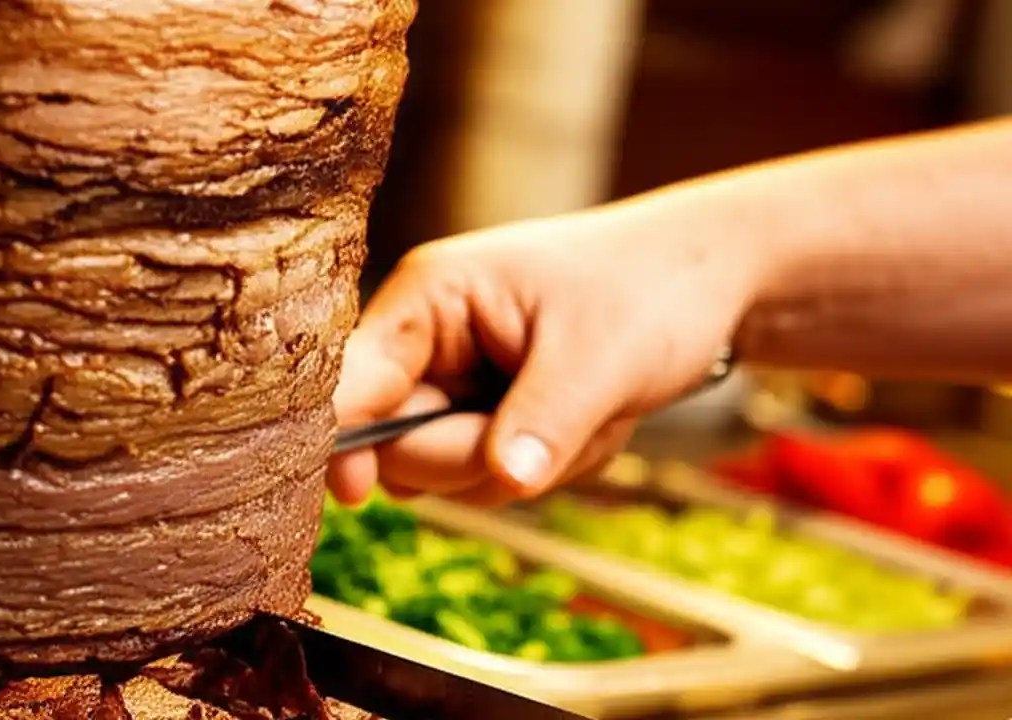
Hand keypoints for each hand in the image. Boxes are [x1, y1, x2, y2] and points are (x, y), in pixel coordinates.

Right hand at [329, 205, 762, 505]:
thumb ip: (546, 420)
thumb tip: (506, 479)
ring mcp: (456, 379)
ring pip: (444, 471)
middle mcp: (429, 338)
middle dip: (473, 456)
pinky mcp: (482, 412)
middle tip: (553, 428)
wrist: (708, 286)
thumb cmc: (652, 289)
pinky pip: (484, 476)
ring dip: (516, 465)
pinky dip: (538, 467)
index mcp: (433, 296)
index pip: (353, 378)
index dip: (346, 438)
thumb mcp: (602, 357)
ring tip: (581, 411)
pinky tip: (580, 424)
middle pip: (398, 443)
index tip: (352, 492)